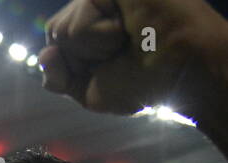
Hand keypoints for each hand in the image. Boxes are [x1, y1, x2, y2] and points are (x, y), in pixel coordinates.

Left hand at [40, 0, 227, 115]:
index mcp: (100, 19)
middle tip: (123, 53)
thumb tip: (44, 54)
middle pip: (54, 31)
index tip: (114, 64)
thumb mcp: (91, 89)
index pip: (56, 39)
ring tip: (130, 40)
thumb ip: (60, 77)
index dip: (75, 64)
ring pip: (62, 29)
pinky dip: (98, 40)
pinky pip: (77, 22)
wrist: (183, 73)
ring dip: (93, 49)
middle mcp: (104, 1)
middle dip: (81, 57)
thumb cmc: (146, 82)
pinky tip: (130, 31)